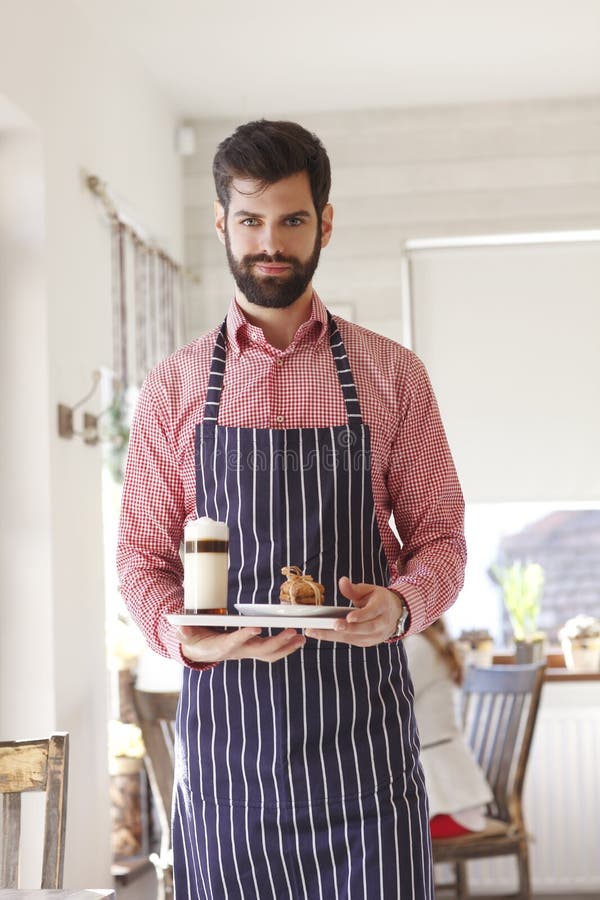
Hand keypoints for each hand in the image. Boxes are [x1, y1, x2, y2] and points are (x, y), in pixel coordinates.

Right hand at [177, 624, 305, 663]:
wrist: (199, 651)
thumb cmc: (193, 638)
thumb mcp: (185, 634)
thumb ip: (184, 631)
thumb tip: (181, 628)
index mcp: (221, 647)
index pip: (234, 642)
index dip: (244, 636)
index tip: (256, 627)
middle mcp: (238, 652)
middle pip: (260, 650)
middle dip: (277, 642)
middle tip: (292, 631)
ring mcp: (247, 652)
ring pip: (270, 654)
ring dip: (287, 647)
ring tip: (302, 637)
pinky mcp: (253, 650)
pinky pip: (273, 652)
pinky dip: (287, 647)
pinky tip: (299, 639)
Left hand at [304, 576, 404, 646]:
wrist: (395, 613)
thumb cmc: (379, 600)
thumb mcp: (368, 589)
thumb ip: (354, 588)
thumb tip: (342, 581)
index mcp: (383, 606)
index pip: (372, 612)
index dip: (361, 616)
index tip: (348, 617)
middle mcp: (382, 623)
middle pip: (364, 629)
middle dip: (346, 629)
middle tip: (327, 626)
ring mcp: (377, 635)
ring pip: (356, 638)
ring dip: (335, 636)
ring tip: (315, 631)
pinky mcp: (370, 642)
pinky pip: (353, 641)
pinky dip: (337, 638)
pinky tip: (322, 634)